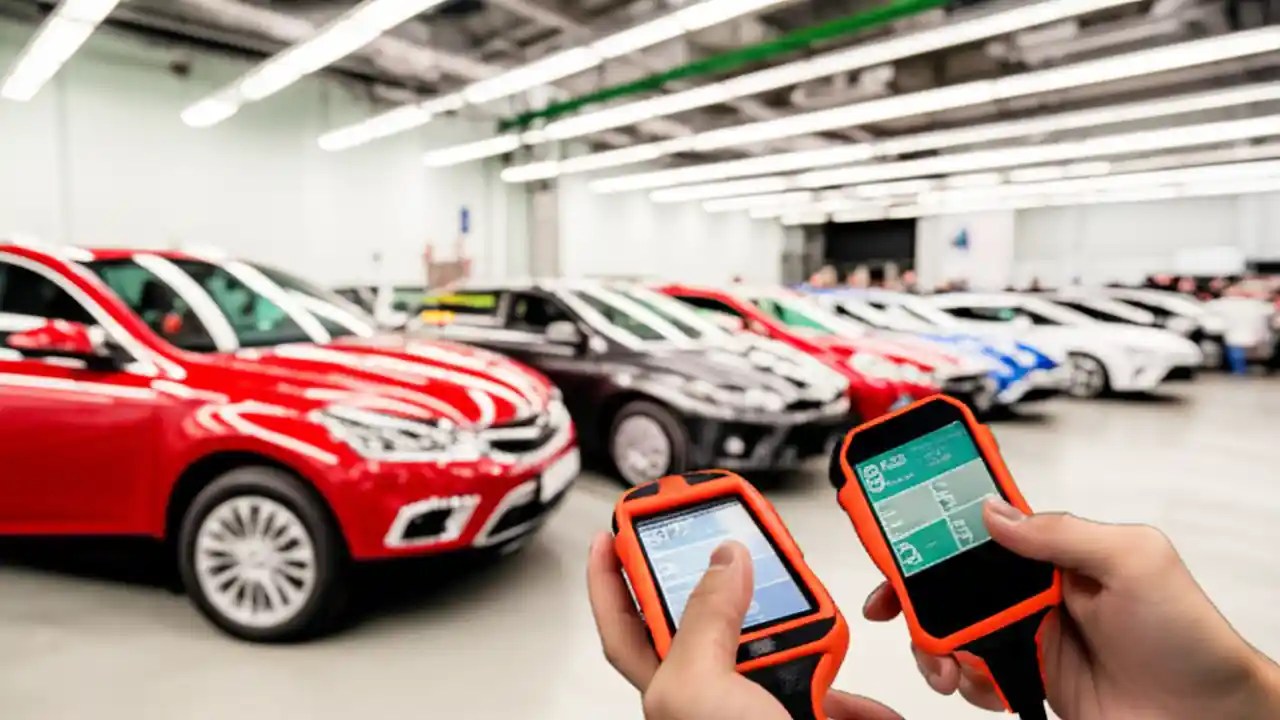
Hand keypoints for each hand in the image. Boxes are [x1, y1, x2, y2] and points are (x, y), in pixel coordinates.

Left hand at [588, 533, 901, 719]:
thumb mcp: (704, 686)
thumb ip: (708, 617)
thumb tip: (723, 560)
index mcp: (666, 684)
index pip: (623, 621)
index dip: (610, 577)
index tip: (612, 531)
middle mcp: (708, 694)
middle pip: (710, 618)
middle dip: (737, 590)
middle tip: (748, 554)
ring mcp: (756, 707)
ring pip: (779, 643)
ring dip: (808, 637)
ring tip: (818, 633)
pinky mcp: (803, 715)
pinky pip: (832, 690)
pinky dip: (853, 693)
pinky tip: (860, 694)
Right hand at [864, 497, 1279, 719]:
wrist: (1207, 718)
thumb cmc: (1190, 638)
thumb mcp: (1134, 561)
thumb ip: (1062, 533)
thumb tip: (994, 512)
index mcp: (1056, 550)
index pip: (981, 526)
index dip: (931, 524)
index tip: (891, 529)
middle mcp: (1035, 591)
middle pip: (949, 581)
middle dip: (913, 592)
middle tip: (894, 606)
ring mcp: (1028, 635)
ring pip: (952, 630)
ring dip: (934, 644)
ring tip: (944, 663)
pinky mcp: (1027, 678)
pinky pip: (974, 674)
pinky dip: (963, 681)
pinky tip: (978, 684)